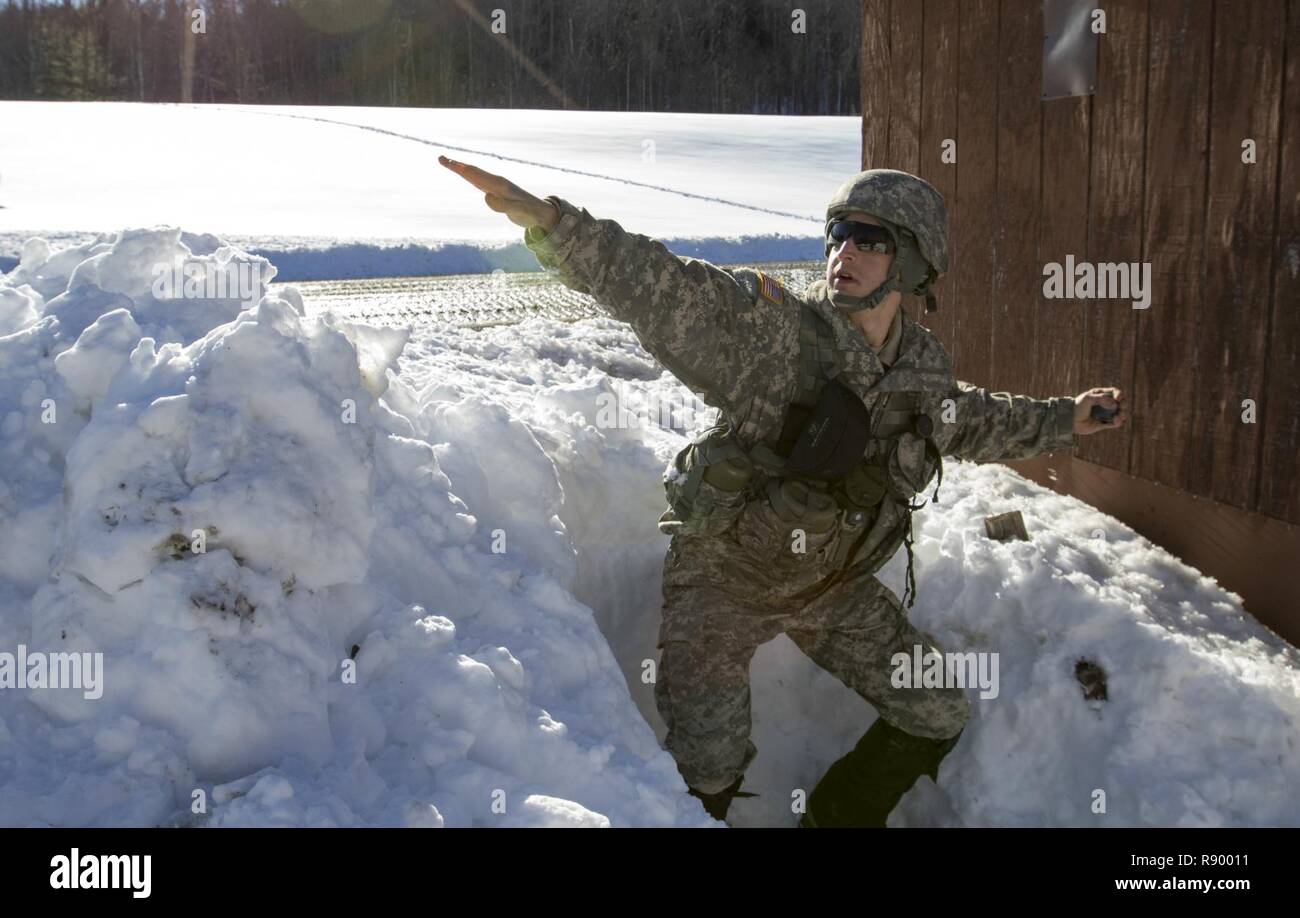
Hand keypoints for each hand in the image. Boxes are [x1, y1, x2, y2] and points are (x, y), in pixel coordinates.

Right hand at [438, 155, 559, 231]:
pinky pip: (481, 183)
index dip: (460, 169)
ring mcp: (497, 187)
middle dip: (457, 166)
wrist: (543, 213)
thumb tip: (485, 196)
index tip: (446, 162)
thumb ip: (502, 205)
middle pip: (473, 172)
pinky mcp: (499, 193)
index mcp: (499, 185)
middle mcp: (497, 183)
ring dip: (462, 170)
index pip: (475, 175)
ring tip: (449, 164)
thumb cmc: (531, 213)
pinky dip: (471, 177)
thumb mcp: (517, 211)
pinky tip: (468, 177)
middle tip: (440, 158)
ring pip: (476, 176)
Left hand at [1073, 387, 1127, 434]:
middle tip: (1121, 407)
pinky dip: (1118, 422)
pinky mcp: (1104, 424)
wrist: (1069, 420)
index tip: (1118, 398)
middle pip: (1121, 403)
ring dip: (1123, 414)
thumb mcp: (1088, 398)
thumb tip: (1115, 405)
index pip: (1115, 392)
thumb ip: (1102, 399)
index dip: (1119, 394)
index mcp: (1101, 395)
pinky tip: (1116, 420)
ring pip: (1120, 413)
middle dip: (1124, 404)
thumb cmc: (1077, 406)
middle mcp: (1105, 404)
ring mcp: (1105, 414)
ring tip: (1119, 416)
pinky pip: (1115, 423)